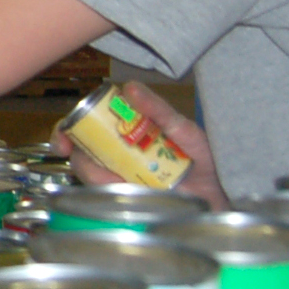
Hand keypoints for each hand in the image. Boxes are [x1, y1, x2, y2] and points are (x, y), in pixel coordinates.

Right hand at [53, 81, 227, 209]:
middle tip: (78, 154)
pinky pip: (107, 195)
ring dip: (96, 174)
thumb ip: (158, 111)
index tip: (63, 139)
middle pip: (80, 152)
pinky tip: (130, 188)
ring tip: (124, 176)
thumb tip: (129, 88)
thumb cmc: (208, 160)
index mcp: (129, 133)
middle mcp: (120, 155)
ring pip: (90, 175)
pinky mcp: (130, 200)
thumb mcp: (184, 130)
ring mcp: (123, 179)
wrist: (225, 196)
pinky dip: (111, 190)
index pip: (88, 126)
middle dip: (74, 153)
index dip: (67, 131)